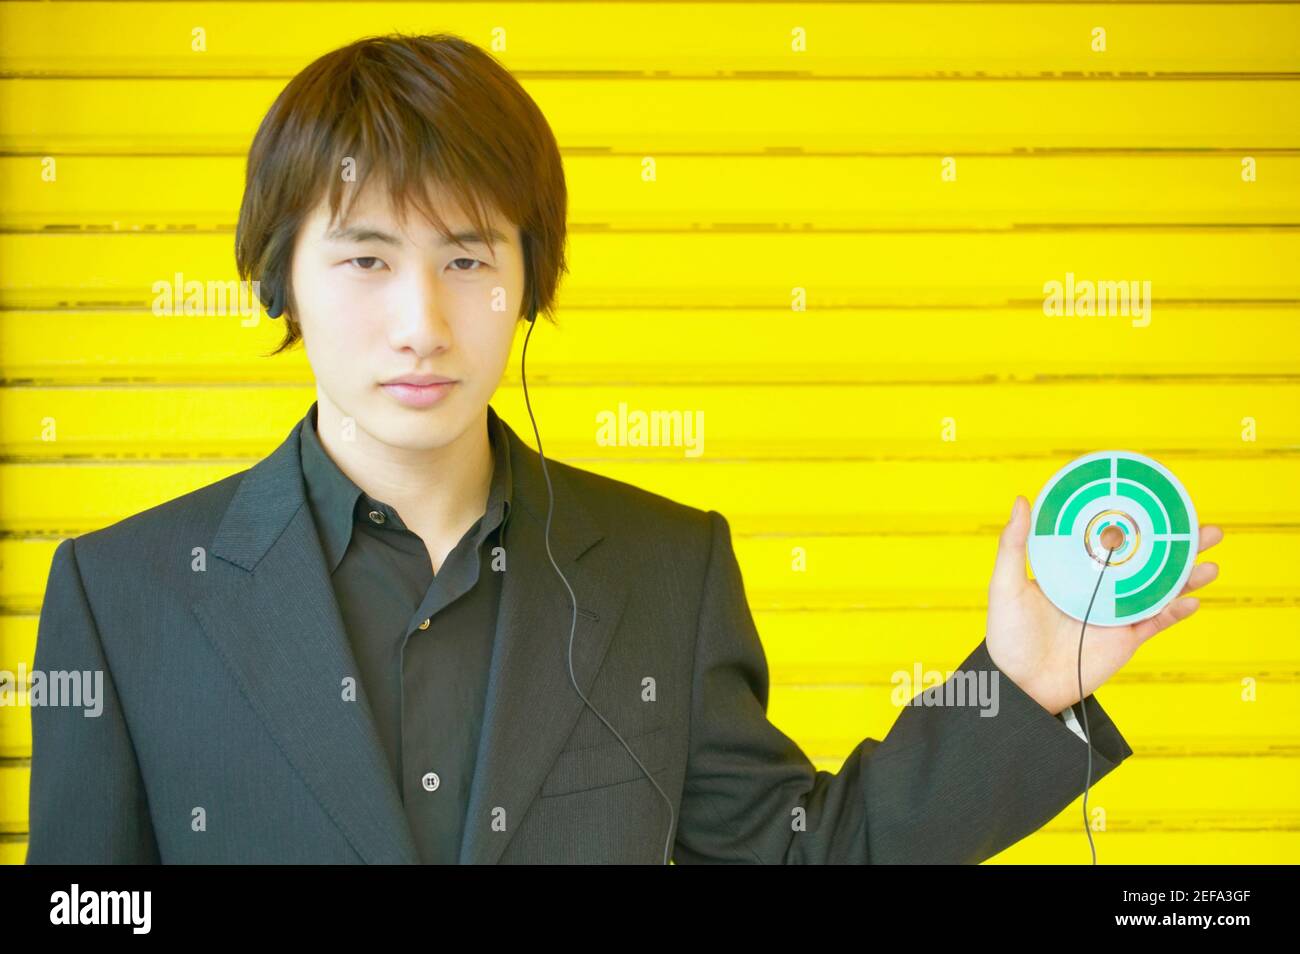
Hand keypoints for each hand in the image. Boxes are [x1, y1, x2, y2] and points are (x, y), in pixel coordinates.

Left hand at [984, 495, 1223, 715]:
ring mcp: (1114, 612)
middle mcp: (1097, 587)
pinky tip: (1194, 598)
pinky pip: (1156, 622)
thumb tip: (1022, 501)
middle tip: (1201, 526)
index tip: (1156, 501)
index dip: (1131, 521)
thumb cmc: (1007, 636)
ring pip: (1158, 588)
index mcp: (1072, 568)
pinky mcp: (1124, 639)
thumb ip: (1014, 545)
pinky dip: (1176, 611)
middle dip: (1174, 544)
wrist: (1021, 688)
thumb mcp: (1006, 586)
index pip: (1107, 538)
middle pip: (1142, 560)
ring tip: (1209, 559)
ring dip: (1185, 575)